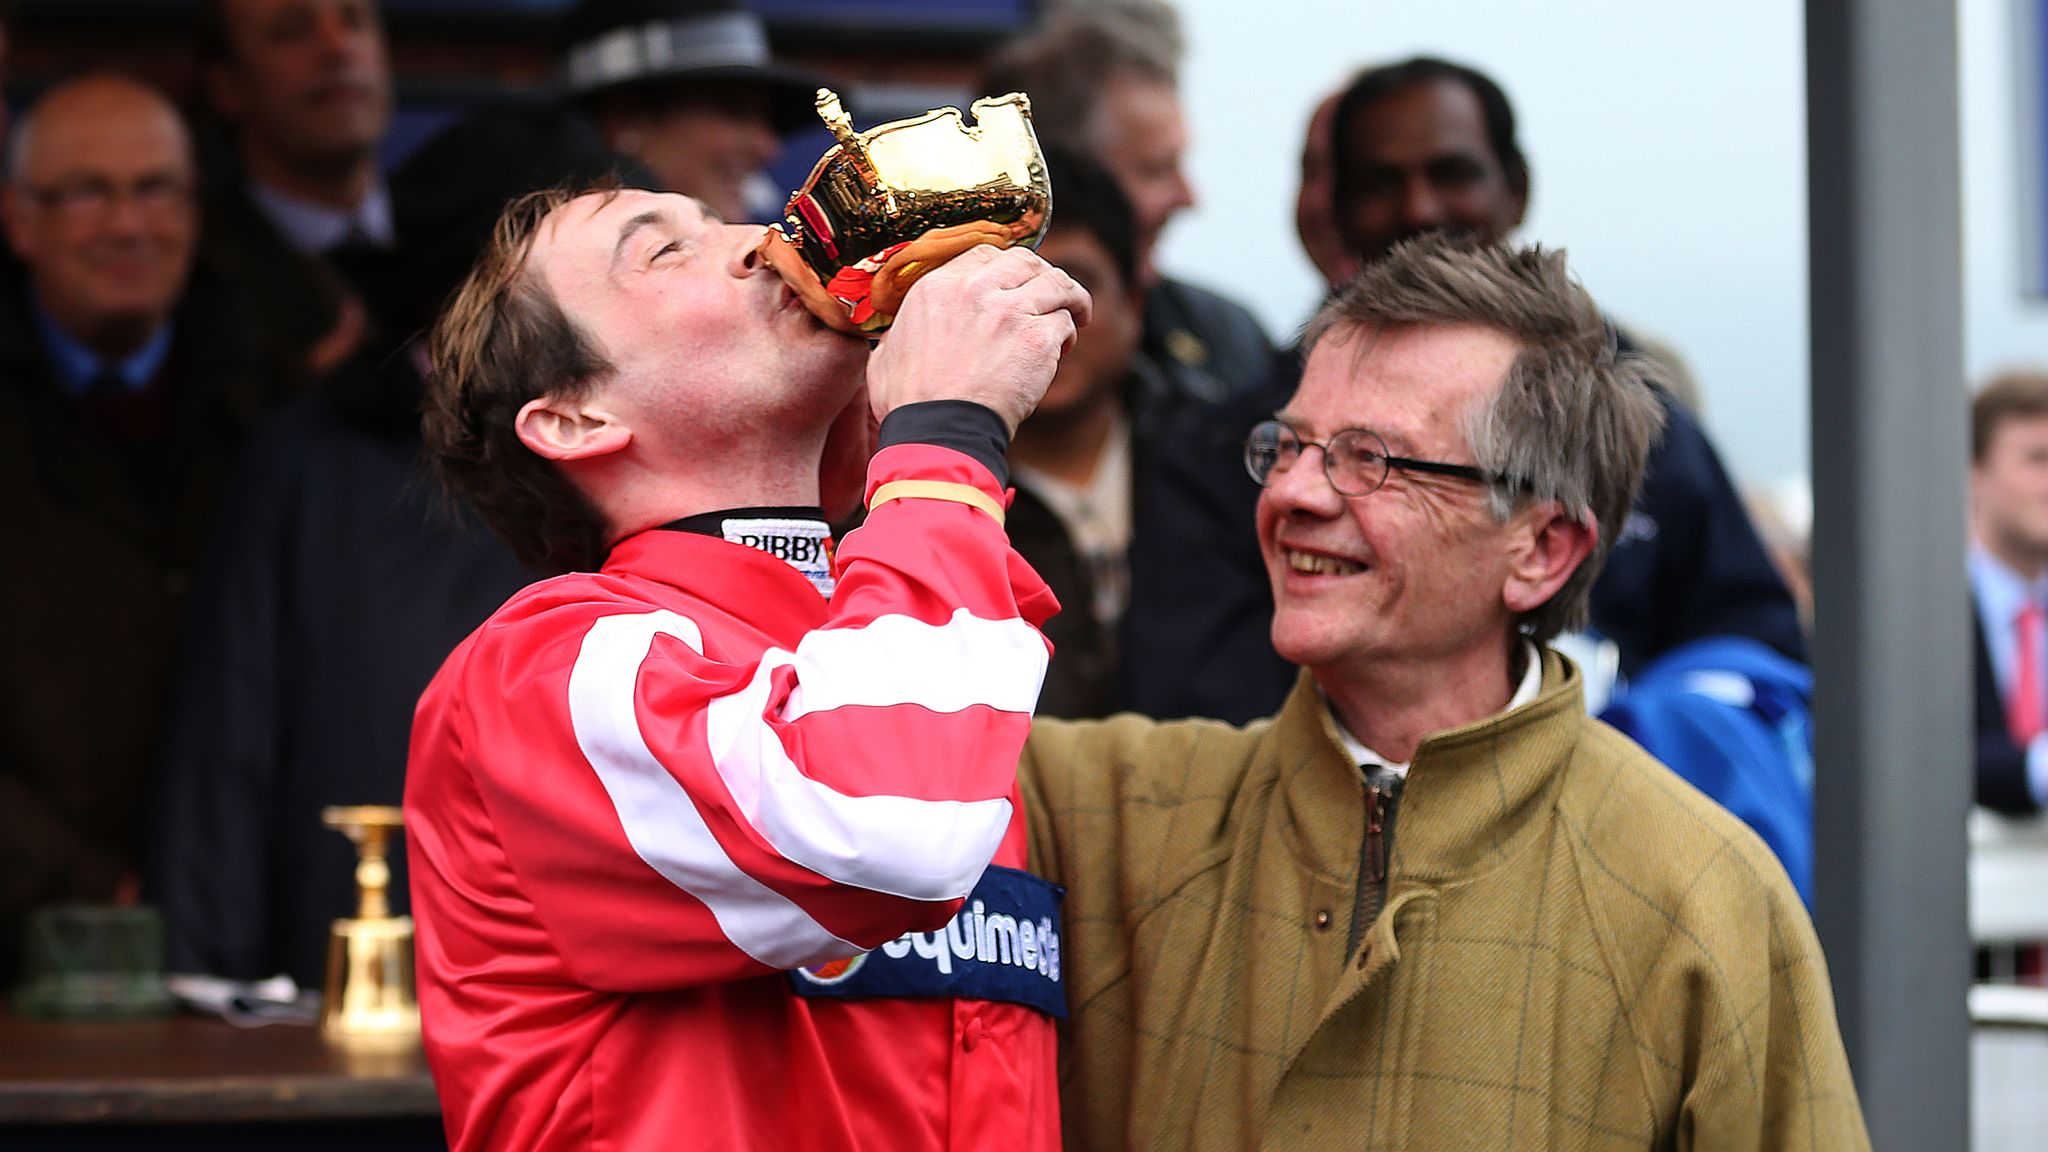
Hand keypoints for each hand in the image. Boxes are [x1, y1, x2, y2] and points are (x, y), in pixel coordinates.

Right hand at [864, 244, 1091, 434]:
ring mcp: (1009, 310)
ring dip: (1069, 298)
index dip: (1007, 267)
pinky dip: (1068, 333)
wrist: (938, 431)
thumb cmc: (910, 405)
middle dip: (1043, 275)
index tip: (1016, 283)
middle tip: (1053, 295)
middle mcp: (975, 289)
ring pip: (1056, 284)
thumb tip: (899, 333)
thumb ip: (899, 333)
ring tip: (1076, 315)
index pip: (985, 254)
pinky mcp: (1037, 338)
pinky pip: (1064, 321)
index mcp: (937, 286)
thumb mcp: (887, 355)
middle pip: (1026, 261)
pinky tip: (1062, 349)